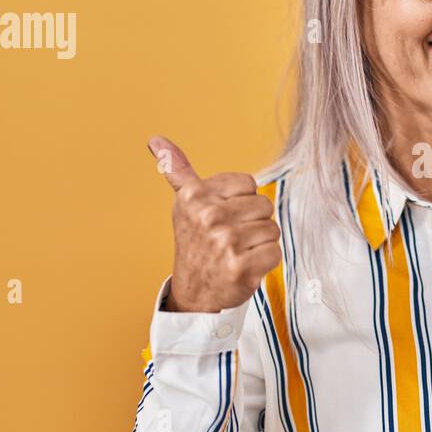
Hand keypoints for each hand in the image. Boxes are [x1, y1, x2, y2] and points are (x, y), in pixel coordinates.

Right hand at [148, 135, 281, 312]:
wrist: (194, 291)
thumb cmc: (195, 243)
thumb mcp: (184, 203)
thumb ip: (177, 170)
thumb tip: (156, 139)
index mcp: (195, 196)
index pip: (248, 184)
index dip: (241, 201)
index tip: (222, 216)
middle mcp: (209, 216)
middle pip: (264, 205)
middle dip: (252, 222)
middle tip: (230, 238)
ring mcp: (225, 242)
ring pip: (271, 229)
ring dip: (259, 243)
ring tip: (237, 252)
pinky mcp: (241, 266)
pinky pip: (274, 251)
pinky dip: (265, 261)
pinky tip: (245, 266)